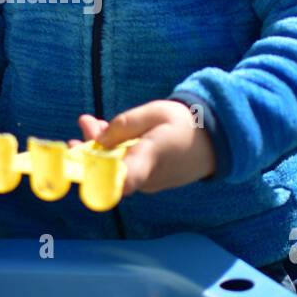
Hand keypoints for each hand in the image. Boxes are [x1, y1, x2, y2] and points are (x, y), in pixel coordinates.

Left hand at [69, 101, 215, 195]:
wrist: (215, 143)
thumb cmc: (185, 125)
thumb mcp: (155, 113)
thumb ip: (125, 125)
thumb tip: (98, 139)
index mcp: (151, 157)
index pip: (125, 177)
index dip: (100, 178)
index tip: (81, 171)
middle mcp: (147, 178)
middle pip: (109, 169)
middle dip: (89, 148)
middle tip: (83, 123)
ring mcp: (147, 184)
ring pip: (115, 168)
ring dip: (100, 147)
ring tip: (90, 122)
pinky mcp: (148, 183)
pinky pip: (125, 169)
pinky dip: (114, 152)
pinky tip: (107, 134)